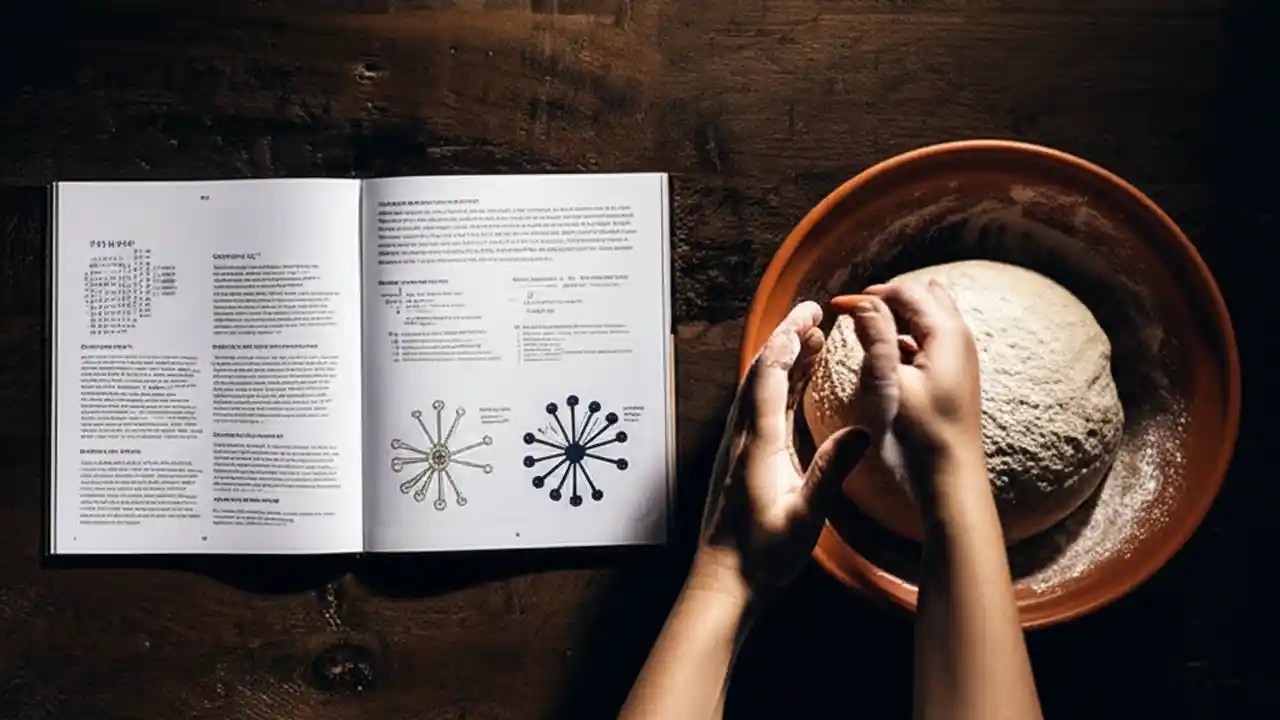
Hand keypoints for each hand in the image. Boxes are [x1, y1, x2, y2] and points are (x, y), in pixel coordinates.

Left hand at [696, 301, 869, 601]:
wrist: (724, 581)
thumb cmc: (762, 555)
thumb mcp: (804, 517)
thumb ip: (830, 473)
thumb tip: (860, 431)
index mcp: (758, 445)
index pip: (770, 378)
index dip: (789, 341)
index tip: (810, 315)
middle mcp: (744, 437)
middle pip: (762, 372)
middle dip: (786, 337)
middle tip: (813, 311)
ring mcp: (740, 446)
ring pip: (760, 387)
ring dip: (784, 357)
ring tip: (812, 335)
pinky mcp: (743, 457)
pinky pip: (761, 407)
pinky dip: (780, 384)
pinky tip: (796, 379)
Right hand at [833, 279, 982, 505]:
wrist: (951, 477)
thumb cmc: (919, 434)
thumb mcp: (888, 383)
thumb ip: (876, 337)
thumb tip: (863, 303)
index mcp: (946, 333)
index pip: (906, 291)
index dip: (870, 295)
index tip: (838, 309)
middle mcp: (960, 337)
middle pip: (922, 296)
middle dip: (888, 299)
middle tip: (855, 316)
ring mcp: (962, 355)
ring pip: (929, 316)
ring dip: (899, 318)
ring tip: (867, 332)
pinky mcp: (956, 373)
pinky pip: (932, 339)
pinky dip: (909, 336)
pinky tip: (889, 356)